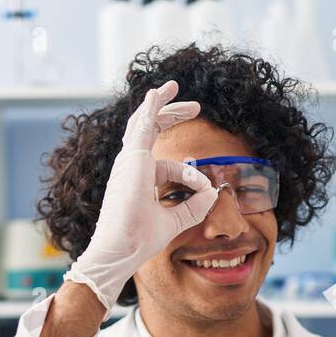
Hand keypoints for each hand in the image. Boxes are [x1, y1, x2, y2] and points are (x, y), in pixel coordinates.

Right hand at [64, 80, 218, 309]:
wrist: (121, 250)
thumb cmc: (138, 240)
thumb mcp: (174, 222)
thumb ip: (193, 208)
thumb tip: (214, 193)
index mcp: (138, 180)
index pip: (169, 166)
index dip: (192, 175)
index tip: (206, 190)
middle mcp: (131, 167)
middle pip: (150, 132)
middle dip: (172, 116)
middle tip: (195, 107)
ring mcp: (129, 162)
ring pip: (143, 122)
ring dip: (160, 104)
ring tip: (173, 86)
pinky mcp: (132, 160)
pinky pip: (141, 126)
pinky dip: (150, 108)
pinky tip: (157, 93)